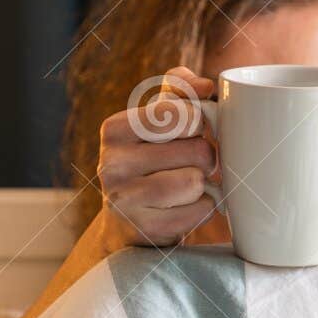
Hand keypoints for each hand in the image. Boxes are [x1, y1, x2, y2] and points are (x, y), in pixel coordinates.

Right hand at [93, 66, 224, 251]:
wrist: (128, 222)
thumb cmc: (151, 159)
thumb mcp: (158, 118)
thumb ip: (180, 88)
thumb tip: (206, 86)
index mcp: (114, 129)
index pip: (180, 113)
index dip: (198, 123)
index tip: (190, 133)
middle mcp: (111, 164)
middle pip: (196, 149)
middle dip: (205, 157)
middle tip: (192, 163)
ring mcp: (124, 201)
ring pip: (196, 181)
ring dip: (203, 185)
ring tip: (186, 186)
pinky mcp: (144, 230)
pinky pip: (199, 211)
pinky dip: (202, 209)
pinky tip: (184, 208)